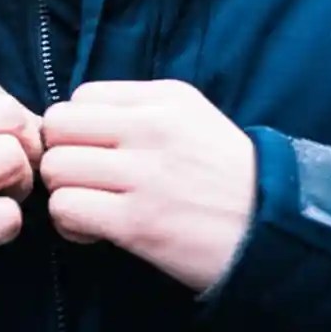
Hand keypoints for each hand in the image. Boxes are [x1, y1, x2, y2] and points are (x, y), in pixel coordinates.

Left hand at [40, 80, 255, 292]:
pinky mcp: (138, 223)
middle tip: (83, 182)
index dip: (76, 129)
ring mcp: (145, 176)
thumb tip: (76, 120)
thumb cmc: (227, 180)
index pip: (80, 97)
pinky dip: (70, 224)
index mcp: (165, 100)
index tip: (94, 154)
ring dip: (63, 193)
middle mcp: (153, 130)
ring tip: (90, 208)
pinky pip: (66, 209)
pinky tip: (94, 232)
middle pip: (58, 126)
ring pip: (56, 168)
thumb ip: (137, 110)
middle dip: (60, 156)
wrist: (274, 234)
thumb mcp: (194, 120)